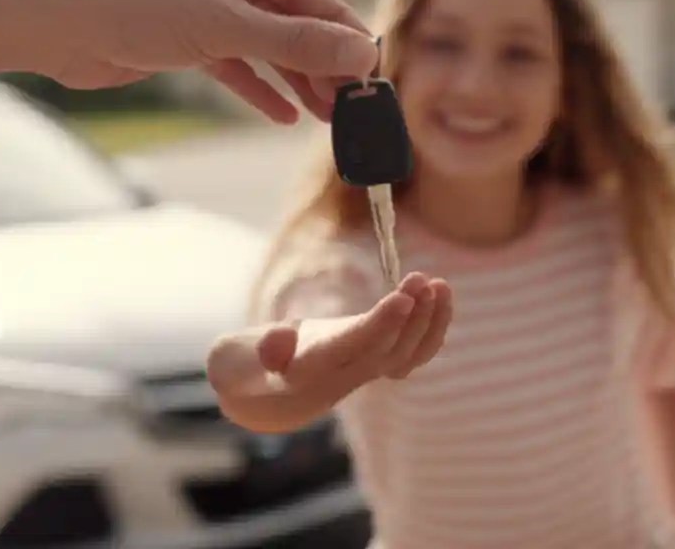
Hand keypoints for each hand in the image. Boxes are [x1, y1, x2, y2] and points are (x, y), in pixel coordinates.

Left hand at [38, 0, 378, 122]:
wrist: (56, 23)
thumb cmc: (137, 5)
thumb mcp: (229, 27)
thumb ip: (297, 44)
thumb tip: (361, 55)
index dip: (341, 34)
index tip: (370, 71)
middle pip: (289, 22)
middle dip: (320, 64)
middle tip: (353, 106)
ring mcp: (205, 7)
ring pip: (264, 48)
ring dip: (295, 82)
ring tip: (327, 118)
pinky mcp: (184, 41)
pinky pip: (234, 66)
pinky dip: (257, 89)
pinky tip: (283, 116)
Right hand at [255, 273, 452, 421]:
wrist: (265, 396)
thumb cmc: (246, 367)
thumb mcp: (235, 361)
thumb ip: (255, 351)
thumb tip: (280, 339)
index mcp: (310, 370)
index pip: (352, 348)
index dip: (380, 325)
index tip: (403, 298)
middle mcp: (343, 376)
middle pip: (387, 352)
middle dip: (410, 317)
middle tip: (423, 278)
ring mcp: (363, 372)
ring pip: (406, 356)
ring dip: (428, 322)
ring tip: (438, 284)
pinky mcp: (375, 362)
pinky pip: (413, 354)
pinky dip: (432, 328)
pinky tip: (440, 296)